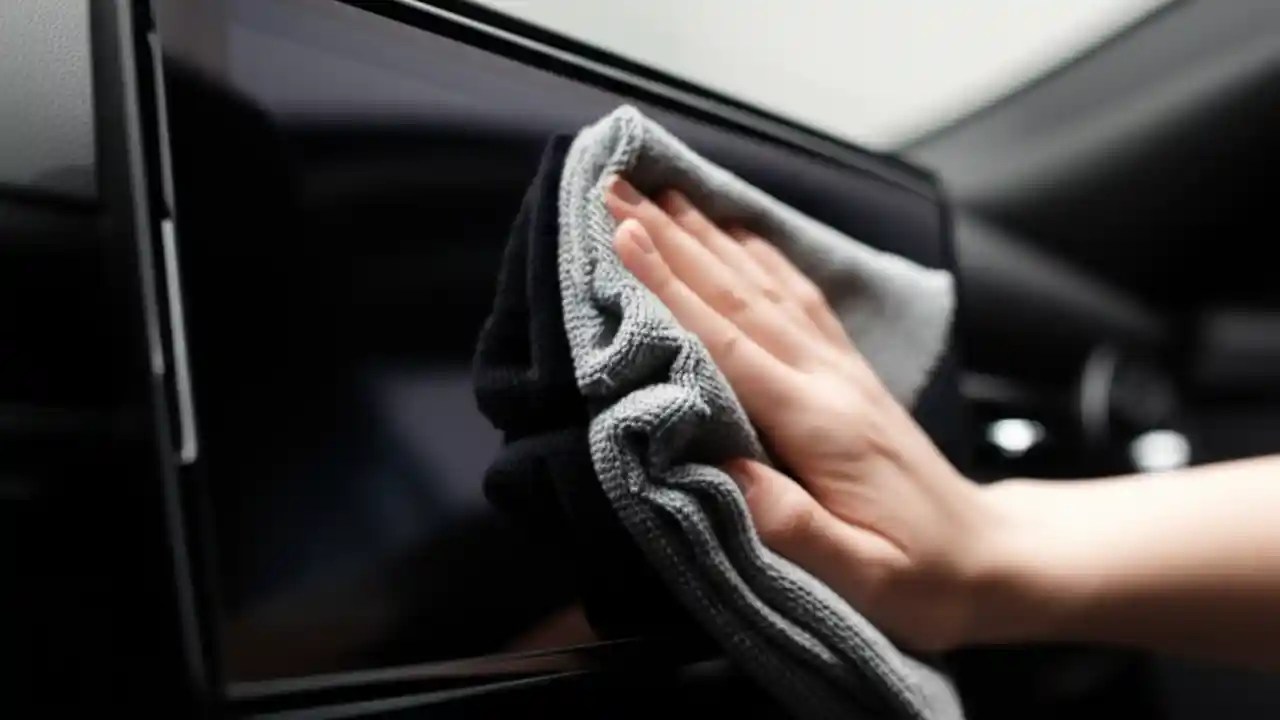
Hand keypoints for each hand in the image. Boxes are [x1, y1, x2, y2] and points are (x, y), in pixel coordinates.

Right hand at [604, 176, 1006, 651]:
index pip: (729, 342)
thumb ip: (791, 524)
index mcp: (819, 424)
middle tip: (615, 187)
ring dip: (707, 234)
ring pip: (764, 284)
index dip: (671, 287)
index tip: (623, 235)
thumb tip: (721, 468)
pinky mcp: (847, 372)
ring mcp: (840, 369)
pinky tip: (737, 231)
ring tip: (659, 191)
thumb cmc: (921, 575)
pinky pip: (798, 296)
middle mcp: (828, 380)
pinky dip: (761, 255)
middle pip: (736, 294)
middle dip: (670, 238)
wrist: (993, 559)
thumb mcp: (860, 576)